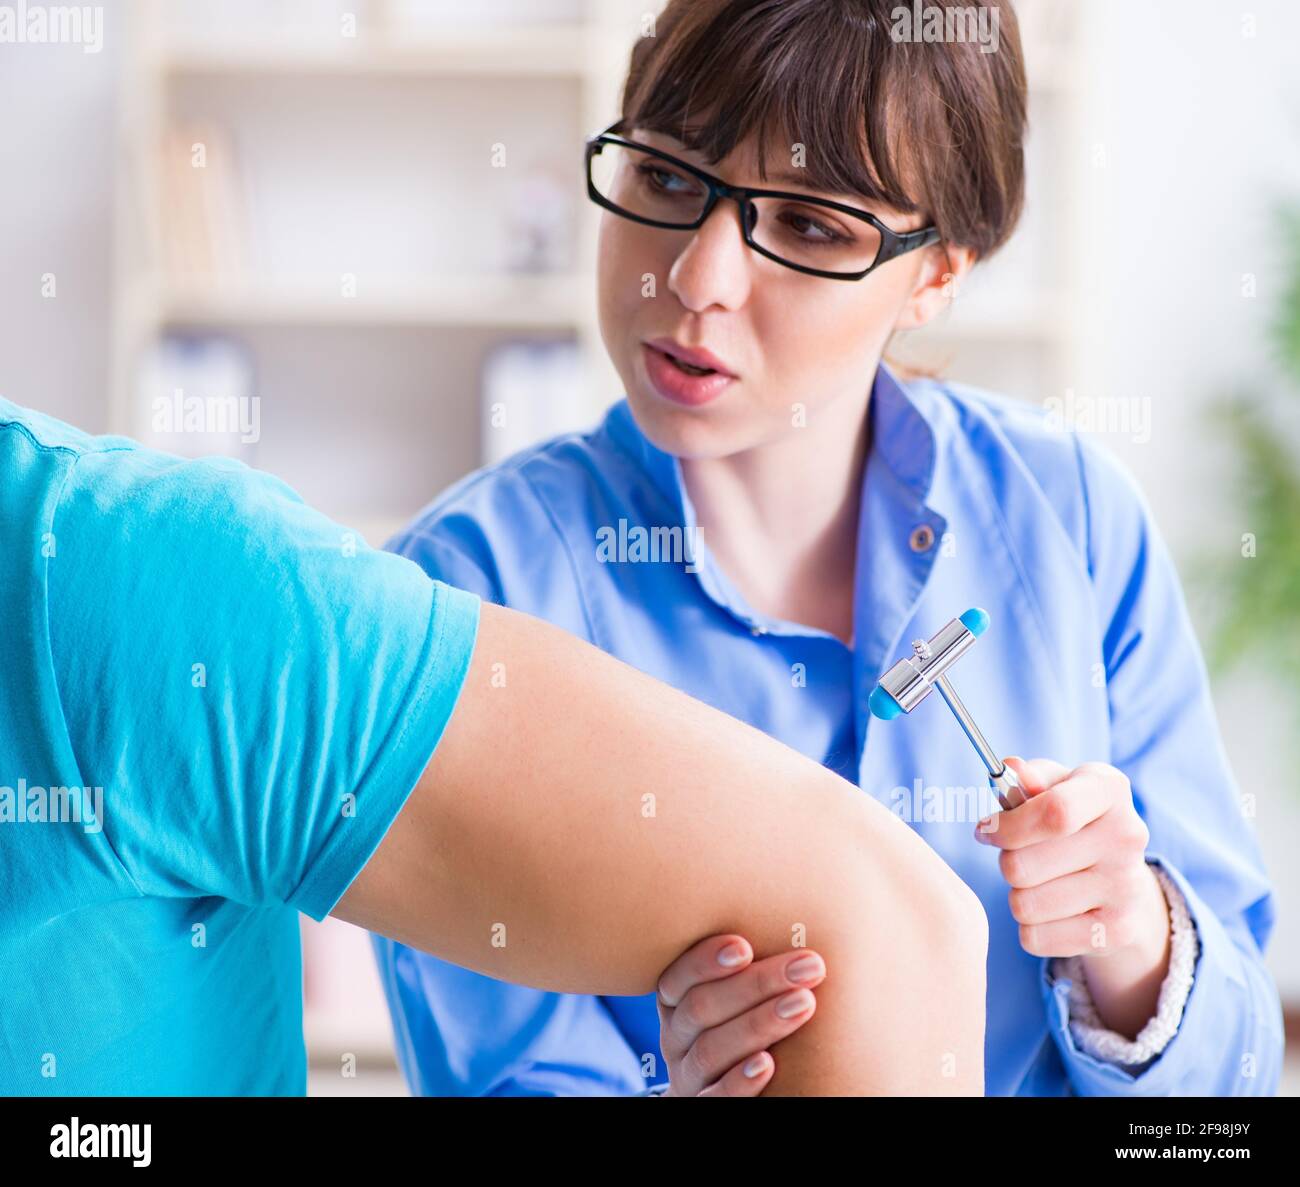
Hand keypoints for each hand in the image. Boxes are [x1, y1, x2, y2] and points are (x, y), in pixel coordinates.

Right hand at [654, 935, 825, 1095]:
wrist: (721, 1088)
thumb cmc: (739, 1020)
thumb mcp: (733, 993)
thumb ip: (746, 966)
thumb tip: (800, 922)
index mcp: (676, 1000)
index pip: (679, 976)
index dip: (706, 961)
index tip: (745, 946)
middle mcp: (676, 1037)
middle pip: (702, 1007)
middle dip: (756, 984)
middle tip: (808, 965)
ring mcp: (688, 1075)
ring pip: (710, 1049)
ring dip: (759, 1024)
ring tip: (804, 1004)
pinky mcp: (702, 1105)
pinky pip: (715, 1097)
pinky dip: (740, 1080)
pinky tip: (768, 1063)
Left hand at [975, 756, 1171, 1036]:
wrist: (1123, 876)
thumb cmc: (1071, 818)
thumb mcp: (1054, 786)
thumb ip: (1027, 776)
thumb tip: (1011, 768)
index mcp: (1108, 789)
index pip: (1054, 813)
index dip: (1007, 827)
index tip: (985, 830)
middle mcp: (1127, 836)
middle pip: (1022, 866)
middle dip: (1006, 862)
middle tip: (1020, 857)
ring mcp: (1127, 887)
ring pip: (1023, 905)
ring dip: (1017, 896)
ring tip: (1038, 882)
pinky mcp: (1118, 931)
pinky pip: (1035, 938)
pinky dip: (1031, 928)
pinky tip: (1051, 910)